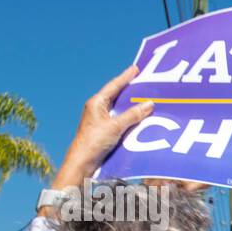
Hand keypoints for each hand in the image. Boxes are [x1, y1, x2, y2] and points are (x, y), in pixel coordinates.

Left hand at [52, 65, 154, 187]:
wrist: (83, 161)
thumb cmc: (94, 141)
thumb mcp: (116, 126)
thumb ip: (133, 115)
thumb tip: (149, 104)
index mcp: (96, 103)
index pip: (114, 86)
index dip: (125, 77)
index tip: (135, 69)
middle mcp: (97, 109)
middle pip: (116, 95)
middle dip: (130, 90)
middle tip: (142, 82)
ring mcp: (100, 120)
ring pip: (119, 108)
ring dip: (131, 105)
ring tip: (144, 99)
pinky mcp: (104, 130)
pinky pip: (120, 119)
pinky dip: (130, 117)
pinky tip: (139, 119)